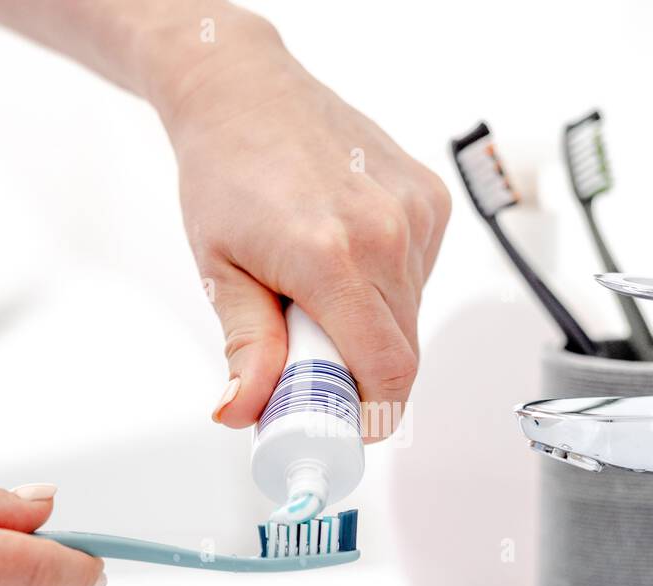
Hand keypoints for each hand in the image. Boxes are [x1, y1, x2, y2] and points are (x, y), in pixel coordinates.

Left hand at [161, 12, 450, 436]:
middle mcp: (385, 232)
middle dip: (365, 374)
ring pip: (413, 313)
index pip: (387, 369)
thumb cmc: (227, 171)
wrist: (245, 92)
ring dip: (375, 326)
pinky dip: (390, 285)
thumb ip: (246, 347)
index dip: (375, 413)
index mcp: (330, 256)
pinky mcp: (431, 199)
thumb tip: (243, 410)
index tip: (352, 425)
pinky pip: (421, 274)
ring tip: (322, 295)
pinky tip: (350, 257)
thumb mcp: (221, 269)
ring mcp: (415, 212)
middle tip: (317, 364)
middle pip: (403, 349)